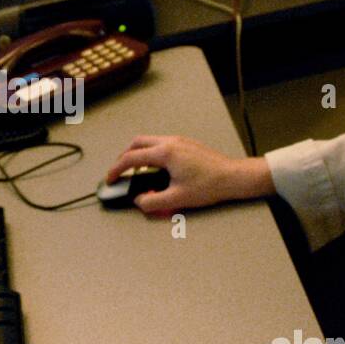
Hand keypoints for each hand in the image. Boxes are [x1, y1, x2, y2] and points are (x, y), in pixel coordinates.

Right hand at [105, 135, 273, 214]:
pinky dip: (152, 153)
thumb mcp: (177, 199)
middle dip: (124, 156)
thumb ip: (153, 202)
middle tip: (120, 171)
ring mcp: (180, 141)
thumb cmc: (210, 185)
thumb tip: (139, 201)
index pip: (131, 158)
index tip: (111, 178)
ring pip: (150, 141)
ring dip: (138, 153)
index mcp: (165, 153)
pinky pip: (162, 144)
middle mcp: (171, 142)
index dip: (117, 169)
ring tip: (136, 170)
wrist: (233, 177)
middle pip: (137, 143)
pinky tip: (156, 168)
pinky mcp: (187, 144)